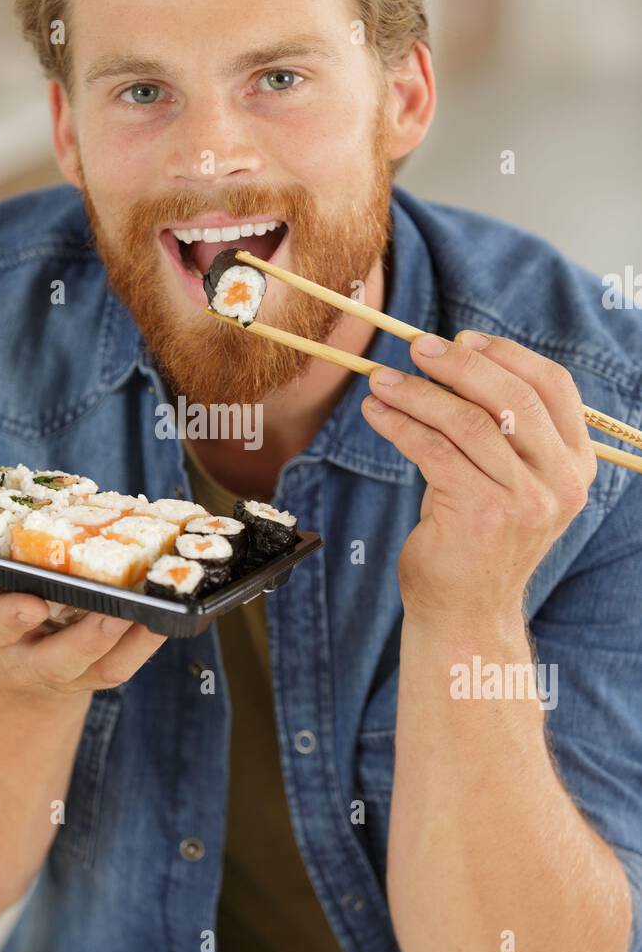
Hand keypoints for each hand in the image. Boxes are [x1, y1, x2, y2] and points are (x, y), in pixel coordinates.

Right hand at [0, 558, 166, 700]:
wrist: (16, 669)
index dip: (12, 616)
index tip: (30, 604)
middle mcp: (34, 654)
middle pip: (57, 659)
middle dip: (82, 640)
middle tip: (109, 613)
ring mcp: (74, 667)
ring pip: (104, 666)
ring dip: (129, 641)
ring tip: (150, 612)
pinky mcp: (105, 669)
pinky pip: (130, 662)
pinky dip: (150, 641)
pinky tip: (169, 615)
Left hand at [359, 330, 596, 625]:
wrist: (467, 613)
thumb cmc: (480, 539)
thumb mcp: (511, 482)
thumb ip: (505, 432)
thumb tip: (456, 361)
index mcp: (576, 465)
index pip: (552, 387)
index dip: (507, 355)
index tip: (464, 338)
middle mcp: (560, 481)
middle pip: (511, 397)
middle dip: (459, 364)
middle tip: (415, 347)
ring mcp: (524, 500)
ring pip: (466, 421)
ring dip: (415, 393)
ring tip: (379, 380)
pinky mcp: (480, 513)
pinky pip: (432, 450)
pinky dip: (398, 424)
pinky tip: (375, 414)